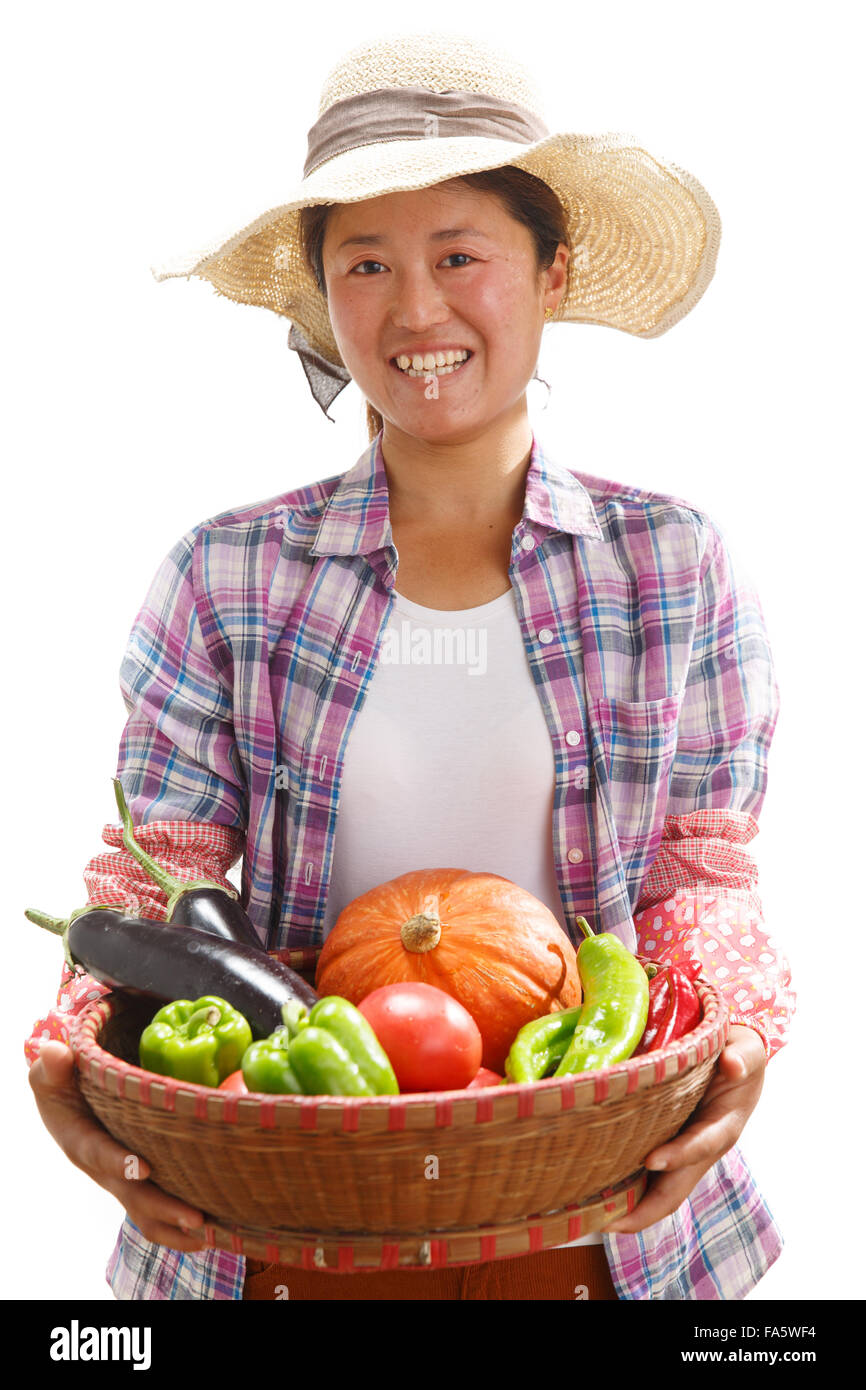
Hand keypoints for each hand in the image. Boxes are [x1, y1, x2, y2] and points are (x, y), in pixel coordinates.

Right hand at [29, 1039, 208, 1251]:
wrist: (68, 1103)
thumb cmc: (63, 1084)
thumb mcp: (52, 1072)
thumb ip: (53, 1065)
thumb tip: (54, 1051)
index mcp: (80, 1140)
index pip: (98, 1153)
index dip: (118, 1162)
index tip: (143, 1167)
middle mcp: (102, 1168)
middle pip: (130, 1194)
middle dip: (162, 1207)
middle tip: (196, 1217)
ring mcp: (120, 1181)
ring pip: (144, 1213)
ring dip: (175, 1227)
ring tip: (210, 1233)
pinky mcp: (137, 1185)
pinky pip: (153, 1215)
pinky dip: (178, 1230)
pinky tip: (210, 1235)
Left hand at [603, 1024, 766, 1233]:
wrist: (738, 1062)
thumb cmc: (739, 1053)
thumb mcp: (747, 1049)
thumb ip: (742, 1056)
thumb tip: (732, 1063)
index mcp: (723, 1125)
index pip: (701, 1145)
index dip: (679, 1155)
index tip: (651, 1160)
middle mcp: (703, 1148)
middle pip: (677, 1190)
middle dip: (646, 1210)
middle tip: (608, 1221)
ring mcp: (686, 1154)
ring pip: (661, 1192)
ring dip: (632, 1209)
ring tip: (593, 1216)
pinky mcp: (670, 1150)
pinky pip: (650, 1179)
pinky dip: (628, 1192)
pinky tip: (598, 1196)